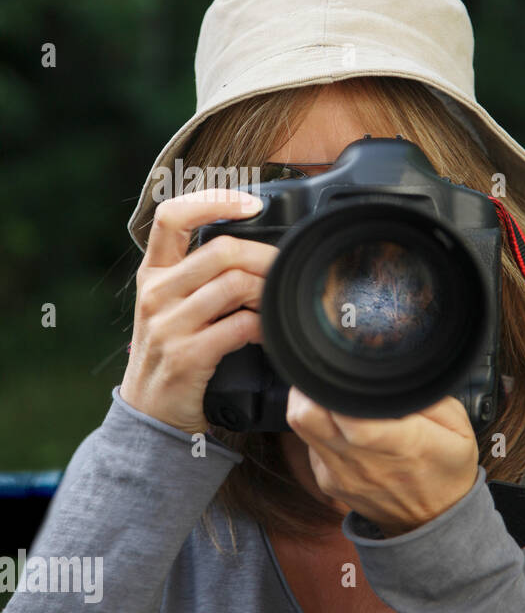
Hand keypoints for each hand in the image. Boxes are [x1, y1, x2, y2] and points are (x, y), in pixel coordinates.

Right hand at [121, 188, 278, 434]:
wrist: (151, 412)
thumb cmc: (174, 352)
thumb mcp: (174, 306)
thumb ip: (203, 276)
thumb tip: (258, 248)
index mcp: (153, 273)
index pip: (172, 216)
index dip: (213, 200)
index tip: (252, 203)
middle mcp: (156, 293)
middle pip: (222, 250)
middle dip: (265, 256)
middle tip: (286, 270)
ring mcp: (168, 325)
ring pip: (235, 285)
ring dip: (269, 292)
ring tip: (279, 302)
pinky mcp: (187, 356)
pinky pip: (240, 326)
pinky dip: (265, 326)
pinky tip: (271, 332)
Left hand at [285, 387, 479, 535]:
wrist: (433, 522)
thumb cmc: (446, 470)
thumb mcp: (459, 428)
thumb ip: (430, 397)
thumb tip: (398, 372)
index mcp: (402, 445)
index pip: (353, 418)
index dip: (338, 388)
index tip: (345, 370)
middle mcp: (364, 462)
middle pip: (310, 416)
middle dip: (314, 387)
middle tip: (330, 374)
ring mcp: (340, 474)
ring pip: (302, 426)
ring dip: (312, 403)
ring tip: (335, 395)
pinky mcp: (327, 481)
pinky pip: (310, 443)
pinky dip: (319, 427)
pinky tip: (341, 425)